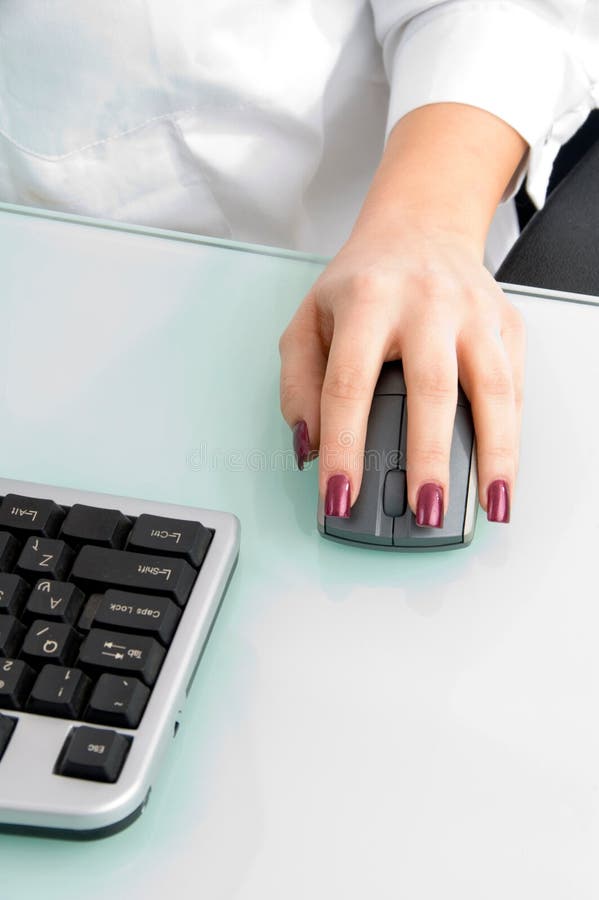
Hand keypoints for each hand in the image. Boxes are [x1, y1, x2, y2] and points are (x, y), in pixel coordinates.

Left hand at [279, 221, 523, 524]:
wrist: (420, 228)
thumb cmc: (363, 282)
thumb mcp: (309, 321)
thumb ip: (299, 385)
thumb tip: (310, 446)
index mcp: (367, 301)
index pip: (348, 386)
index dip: (343, 449)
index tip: (340, 496)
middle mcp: (426, 303)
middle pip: (430, 389)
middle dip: (427, 458)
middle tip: (422, 511)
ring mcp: (473, 312)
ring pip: (491, 390)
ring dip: (493, 454)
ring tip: (489, 504)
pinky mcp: (506, 324)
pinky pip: (514, 386)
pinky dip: (512, 435)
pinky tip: (503, 472)